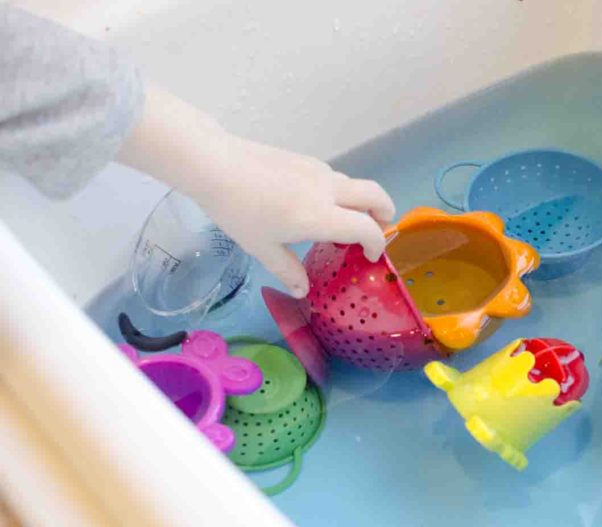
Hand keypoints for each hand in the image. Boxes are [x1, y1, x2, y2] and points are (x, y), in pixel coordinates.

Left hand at [118, 85, 394, 297]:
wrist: (215, 164)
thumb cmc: (238, 211)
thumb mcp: (261, 248)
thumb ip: (288, 271)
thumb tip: (303, 290)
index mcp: (322, 216)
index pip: (367, 229)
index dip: (376, 245)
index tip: (369, 257)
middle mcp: (329, 190)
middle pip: (376, 195)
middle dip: (385, 214)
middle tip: (378, 230)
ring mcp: (319, 171)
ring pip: (355, 185)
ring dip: (360, 203)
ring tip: (342, 222)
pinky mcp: (306, 159)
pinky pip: (334, 178)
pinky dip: (340, 193)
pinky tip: (314, 204)